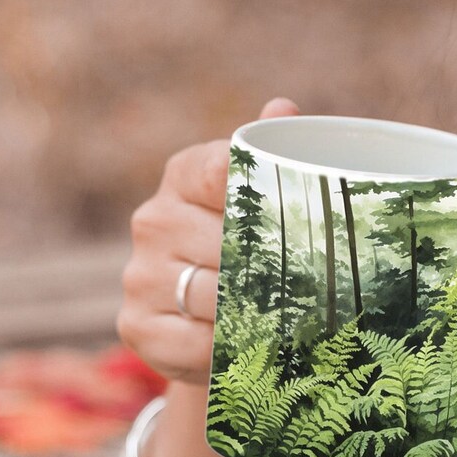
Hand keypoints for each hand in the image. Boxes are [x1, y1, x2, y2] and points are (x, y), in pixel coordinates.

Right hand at [118, 96, 299, 385]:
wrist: (210, 315)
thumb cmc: (251, 239)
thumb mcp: (265, 193)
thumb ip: (277, 151)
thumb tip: (282, 106)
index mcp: (186, 173)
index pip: (225, 170)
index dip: (266, 192)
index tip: (301, 212)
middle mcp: (154, 218)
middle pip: (228, 240)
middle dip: (276, 264)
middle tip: (321, 279)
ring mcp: (139, 273)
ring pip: (213, 295)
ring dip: (256, 310)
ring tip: (294, 314)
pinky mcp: (135, 325)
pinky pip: (192, 343)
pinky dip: (228, 350)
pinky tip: (251, 346)